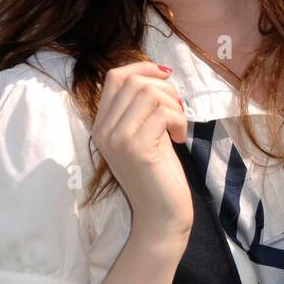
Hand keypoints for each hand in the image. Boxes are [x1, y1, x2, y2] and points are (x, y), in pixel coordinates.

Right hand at [91, 61, 192, 243]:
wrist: (160, 215)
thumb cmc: (159, 174)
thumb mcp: (146, 133)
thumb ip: (144, 108)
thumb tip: (160, 73)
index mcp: (102, 124)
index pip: (115, 77)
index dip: (143, 67)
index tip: (166, 77)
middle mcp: (103, 130)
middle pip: (133, 80)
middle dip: (165, 88)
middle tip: (178, 111)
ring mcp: (117, 140)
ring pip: (149, 93)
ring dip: (174, 105)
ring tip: (179, 126)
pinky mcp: (136, 149)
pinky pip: (162, 113)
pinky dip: (179, 120)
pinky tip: (181, 138)